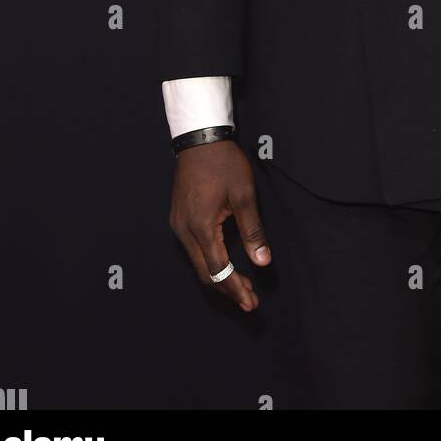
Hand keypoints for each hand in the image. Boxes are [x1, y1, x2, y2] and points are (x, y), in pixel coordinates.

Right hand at [168, 138, 269, 312]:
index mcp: (201, 227)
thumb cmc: (224, 163)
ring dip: (219, 277)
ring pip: (198, 263)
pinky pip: (193, 250)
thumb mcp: (244, 195)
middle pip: (205, 272)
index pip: (219, 270)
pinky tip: (224, 265)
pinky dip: (210, 262)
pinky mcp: (179, 218)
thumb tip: (262, 262)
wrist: (199, 139)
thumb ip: (252, 231)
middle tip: (250, 301)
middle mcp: (184, 231)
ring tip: (242, 287)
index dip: (236, 288)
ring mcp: (178, 225)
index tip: (251, 302)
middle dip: (228, 289)